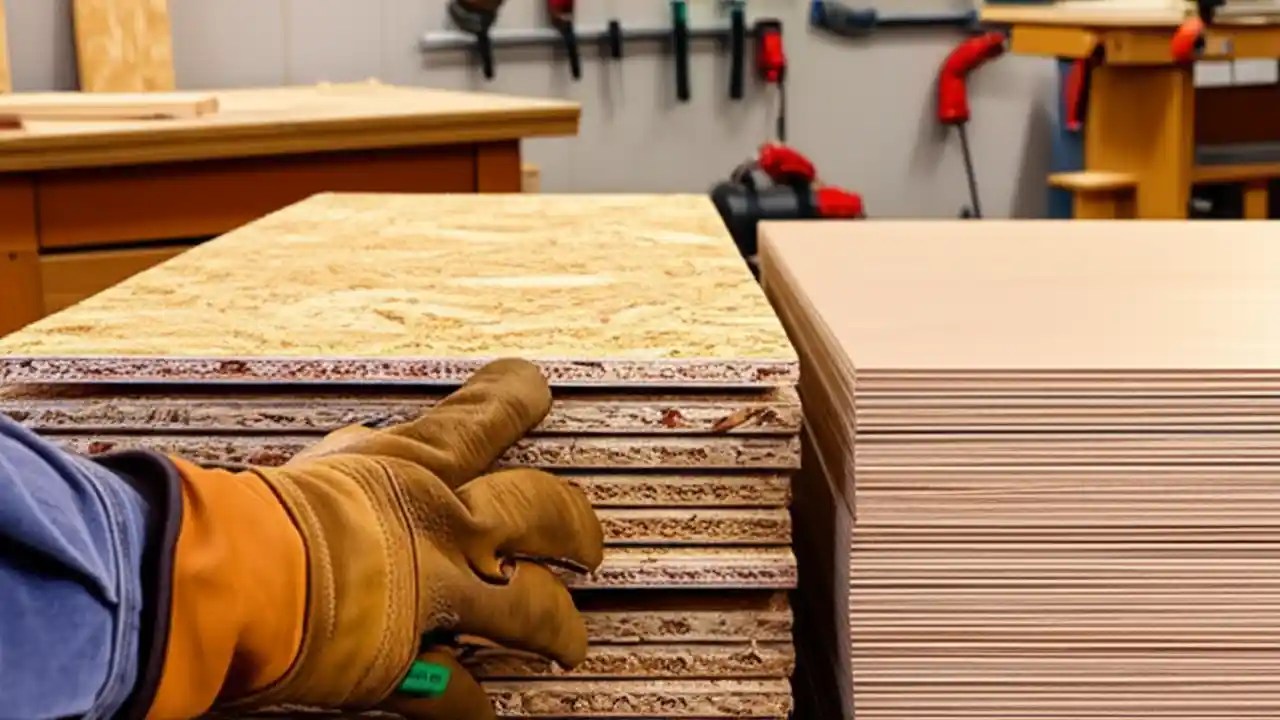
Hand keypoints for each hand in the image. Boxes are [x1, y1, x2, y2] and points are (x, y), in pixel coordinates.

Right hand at [229, 358, 603, 717]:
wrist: (225, 573)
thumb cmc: (255, 510)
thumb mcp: (314, 464)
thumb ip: (351, 458)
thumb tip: (358, 446)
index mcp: (415, 467)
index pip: (486, 417)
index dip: (517, 399)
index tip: (535, 390)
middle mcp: (444, 524)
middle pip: (544, 512)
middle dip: (576, 527)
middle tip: (588, 544)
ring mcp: (437, 594)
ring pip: (533, 610)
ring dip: (557, 629)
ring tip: (571, 642)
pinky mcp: (410, 659)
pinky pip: (458, 693)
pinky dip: (471, 706)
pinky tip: (482, 710)